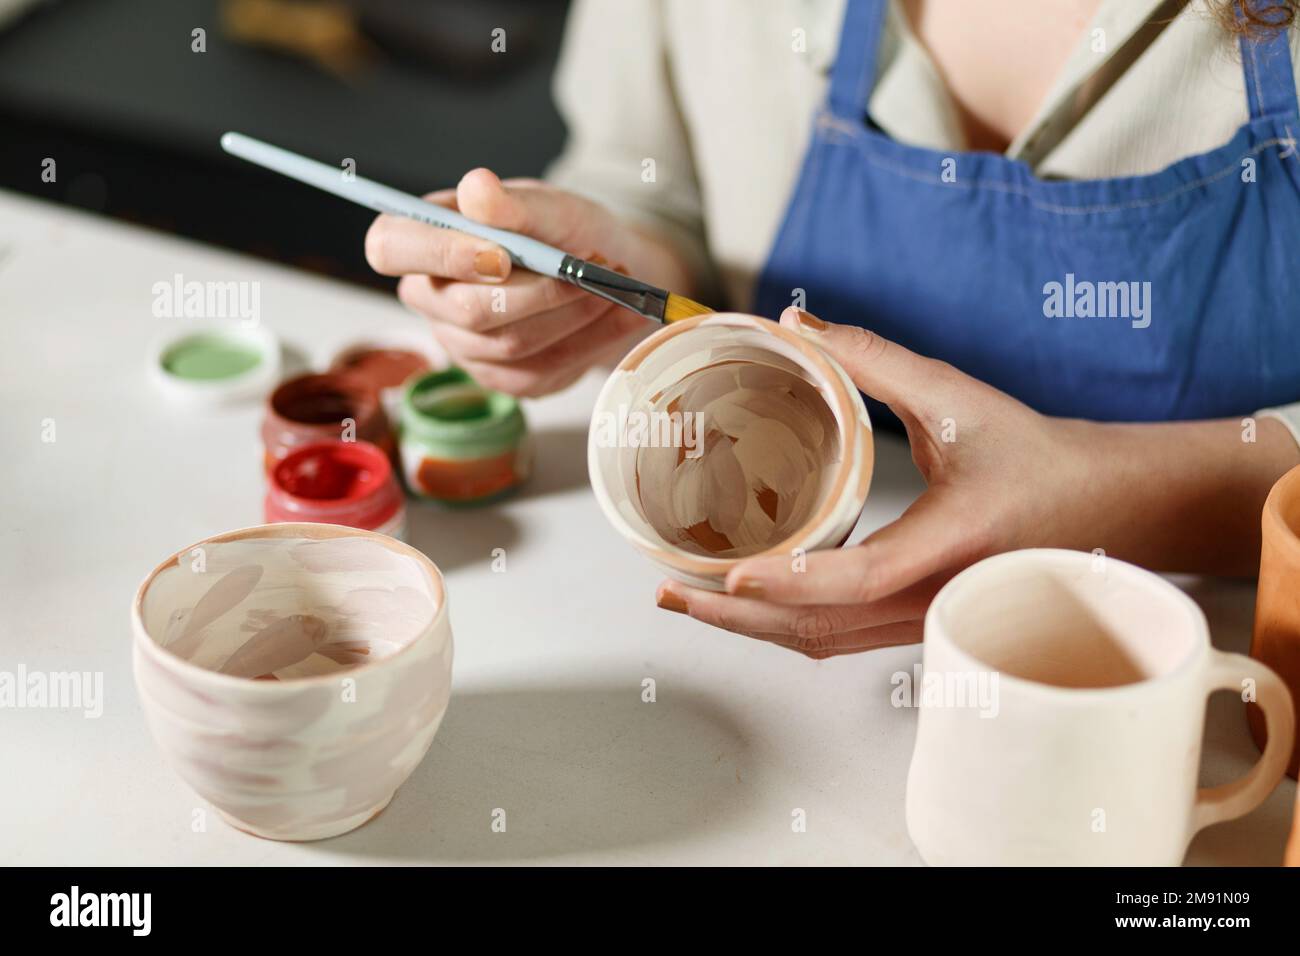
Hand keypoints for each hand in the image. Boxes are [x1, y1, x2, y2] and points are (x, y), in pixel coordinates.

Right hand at [365, 169, 689, 396]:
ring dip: (571, 315)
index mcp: (423, 239)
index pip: (389, 247)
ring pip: (510, 345)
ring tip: (613, 287)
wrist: (603, 270)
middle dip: (539, 291)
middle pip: (466, 310)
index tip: (502, 253)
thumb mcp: (548, 206)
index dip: (440, 254)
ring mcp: (463, 345)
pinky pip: (540, 370)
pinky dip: (588, 341)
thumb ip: (513, 204)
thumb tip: (477, 187)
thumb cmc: (563, 231)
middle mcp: (430, 297)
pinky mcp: (502, 378)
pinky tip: (618, 316)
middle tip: (589, 267)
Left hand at [655, 306, 1090, 657]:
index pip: (861, 578)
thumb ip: (874, 360)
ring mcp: (923, 621)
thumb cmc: (1033, 454)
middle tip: (667, 593)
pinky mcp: (913, 622)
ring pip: (822, 643)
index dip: (793, 581)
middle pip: (819, 630)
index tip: (730, 576)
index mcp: (949, 542)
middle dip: (735, 617)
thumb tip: (796, 322)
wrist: (1095, 509)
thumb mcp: (958, 397)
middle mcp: (933, 597)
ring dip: (750, 628)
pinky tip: (744, 604)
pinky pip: (837, 639)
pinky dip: (783, 627)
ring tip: (686, 600)